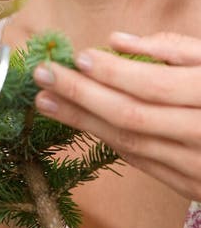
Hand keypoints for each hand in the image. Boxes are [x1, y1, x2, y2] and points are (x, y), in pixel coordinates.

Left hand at [32, 31, 200, 199]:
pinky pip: (140, 161)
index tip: (78, 56)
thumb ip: (177, 50)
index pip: (155, 87)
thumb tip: (120, 41)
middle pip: (134, 117)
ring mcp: (199, 167)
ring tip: (46, 100)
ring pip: (131, 144)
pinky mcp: (192, 187)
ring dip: (82, 121)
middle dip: (82, 96)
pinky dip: (106, 139)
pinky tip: (80, 121)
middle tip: (43, 76)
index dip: (114, 73)